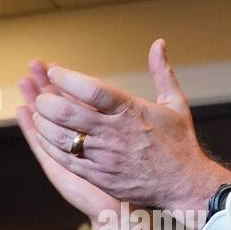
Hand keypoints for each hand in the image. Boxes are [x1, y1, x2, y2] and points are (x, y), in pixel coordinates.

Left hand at [27, 39, 230, 216]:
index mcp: (131, 111)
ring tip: (43, 115)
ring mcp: (106, 156)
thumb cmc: (181, 144)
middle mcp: (115, 133)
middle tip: (45, 96)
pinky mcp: (100, 176)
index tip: (56, 72)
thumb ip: (162, 73)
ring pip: (60, 136)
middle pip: (66, 112)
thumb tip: (159, 44)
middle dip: (47, 101)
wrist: (187, 186)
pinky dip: (50, 145)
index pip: (89, 89)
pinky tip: (48, 137)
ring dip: (44, 123)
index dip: (65, 78)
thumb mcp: (176, 104)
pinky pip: (65, 159)